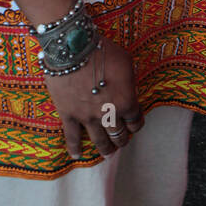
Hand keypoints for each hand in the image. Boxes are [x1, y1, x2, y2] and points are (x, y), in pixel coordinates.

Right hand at [44, 36, 143, 159]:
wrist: (74, 50)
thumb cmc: (103, 52)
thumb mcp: (126, 63)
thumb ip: (129, 81)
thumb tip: (127, 88)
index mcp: (126, 102)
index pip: (136, 121)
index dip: (136, 124)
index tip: (134, 124)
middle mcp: (109, 114)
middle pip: (119, 134)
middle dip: (122, 140)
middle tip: (121, 142)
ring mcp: (88, 117)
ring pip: (99, 141)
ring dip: (105, 149)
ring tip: (107, 154)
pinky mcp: (68, 115)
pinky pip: (72, 136)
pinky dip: (74, 148)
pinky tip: (76, 156)